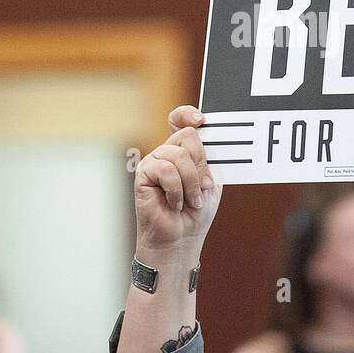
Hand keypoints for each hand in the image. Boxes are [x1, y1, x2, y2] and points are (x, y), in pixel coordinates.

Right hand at [133, 106, 222, 257]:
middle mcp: (167, 152)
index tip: (201, 120)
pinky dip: (177, 190)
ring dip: (191, 183)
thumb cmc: (196, 211)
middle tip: (202, 187)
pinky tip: (175, 203)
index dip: (187, 114)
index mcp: (184, 150)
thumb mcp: (210, 182)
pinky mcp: (143, 174)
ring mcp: (154, 161)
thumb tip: (205, 139)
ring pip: (179, 154)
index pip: (180, 120)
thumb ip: (208, 160)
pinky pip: (166, 170)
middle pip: (187, 135)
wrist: (181, 238)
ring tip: (191, 201)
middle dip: (200, 164)